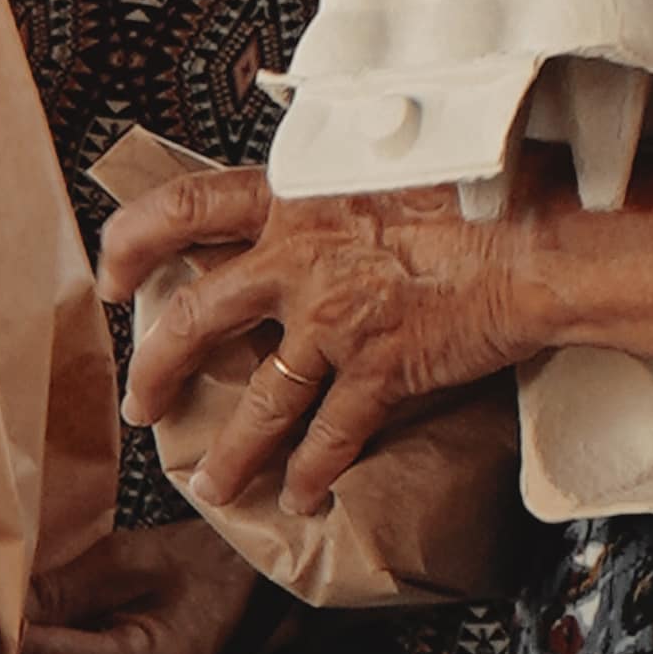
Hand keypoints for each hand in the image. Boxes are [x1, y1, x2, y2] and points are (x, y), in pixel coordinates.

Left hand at [104, 160, 523, 518]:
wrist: (539, 235)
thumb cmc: (481, 182)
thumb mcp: (386, 155)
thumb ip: (334, 182)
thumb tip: (312, 193)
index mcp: (294, 195)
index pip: (183, 207)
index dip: (133, 243)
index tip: (113, 274)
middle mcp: (299, 259)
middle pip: (196, 319)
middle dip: (156, 369)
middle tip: (141, 403)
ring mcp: (335, 320)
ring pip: (260, 399)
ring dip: (231, 451)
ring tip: (211, 486)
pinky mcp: (380, 369)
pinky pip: (331, 435)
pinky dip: (313, 472)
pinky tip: (300, 498)